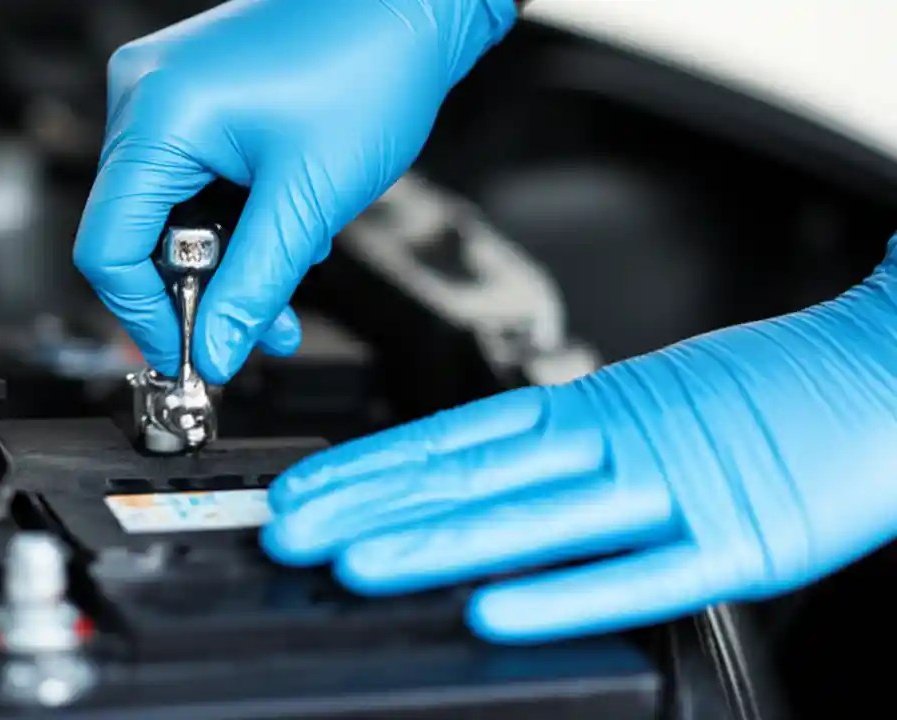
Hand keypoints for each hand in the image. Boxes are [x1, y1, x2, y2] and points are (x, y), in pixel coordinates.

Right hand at [74, 0, 517, 381]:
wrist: (415, 1)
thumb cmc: (372, 61)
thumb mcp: (308, 200)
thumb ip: (254, 288)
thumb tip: (216, 352)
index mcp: (156, 115)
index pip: (106, 248)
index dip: (144, 316)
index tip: (187, 354)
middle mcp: (144, 96)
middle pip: (135, 233)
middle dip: (198, 292)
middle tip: (251, 329)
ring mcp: (167, 91)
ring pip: (169, 213)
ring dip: (226, 260)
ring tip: (286, 278)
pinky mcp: (194, 94)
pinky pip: (191, 179)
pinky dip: (233, 220)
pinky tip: (281, 229)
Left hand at [263, 234, 896, 642]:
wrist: (887, 363)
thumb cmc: (772, 386)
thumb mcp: (654, 397)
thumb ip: (574, 439)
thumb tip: (489, 477)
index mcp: (595, 405)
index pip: (458, 437)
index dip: (374, 467)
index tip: (307, 491)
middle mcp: (616, 441)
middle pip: (472, 475)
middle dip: (371, 505)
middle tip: (289, 529)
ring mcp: (673, 490)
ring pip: (533, 519)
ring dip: (435, 541)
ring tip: (353, 562)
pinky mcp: (739, 544)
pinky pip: (639, 575)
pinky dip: (563, 594)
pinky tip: (493, 608)